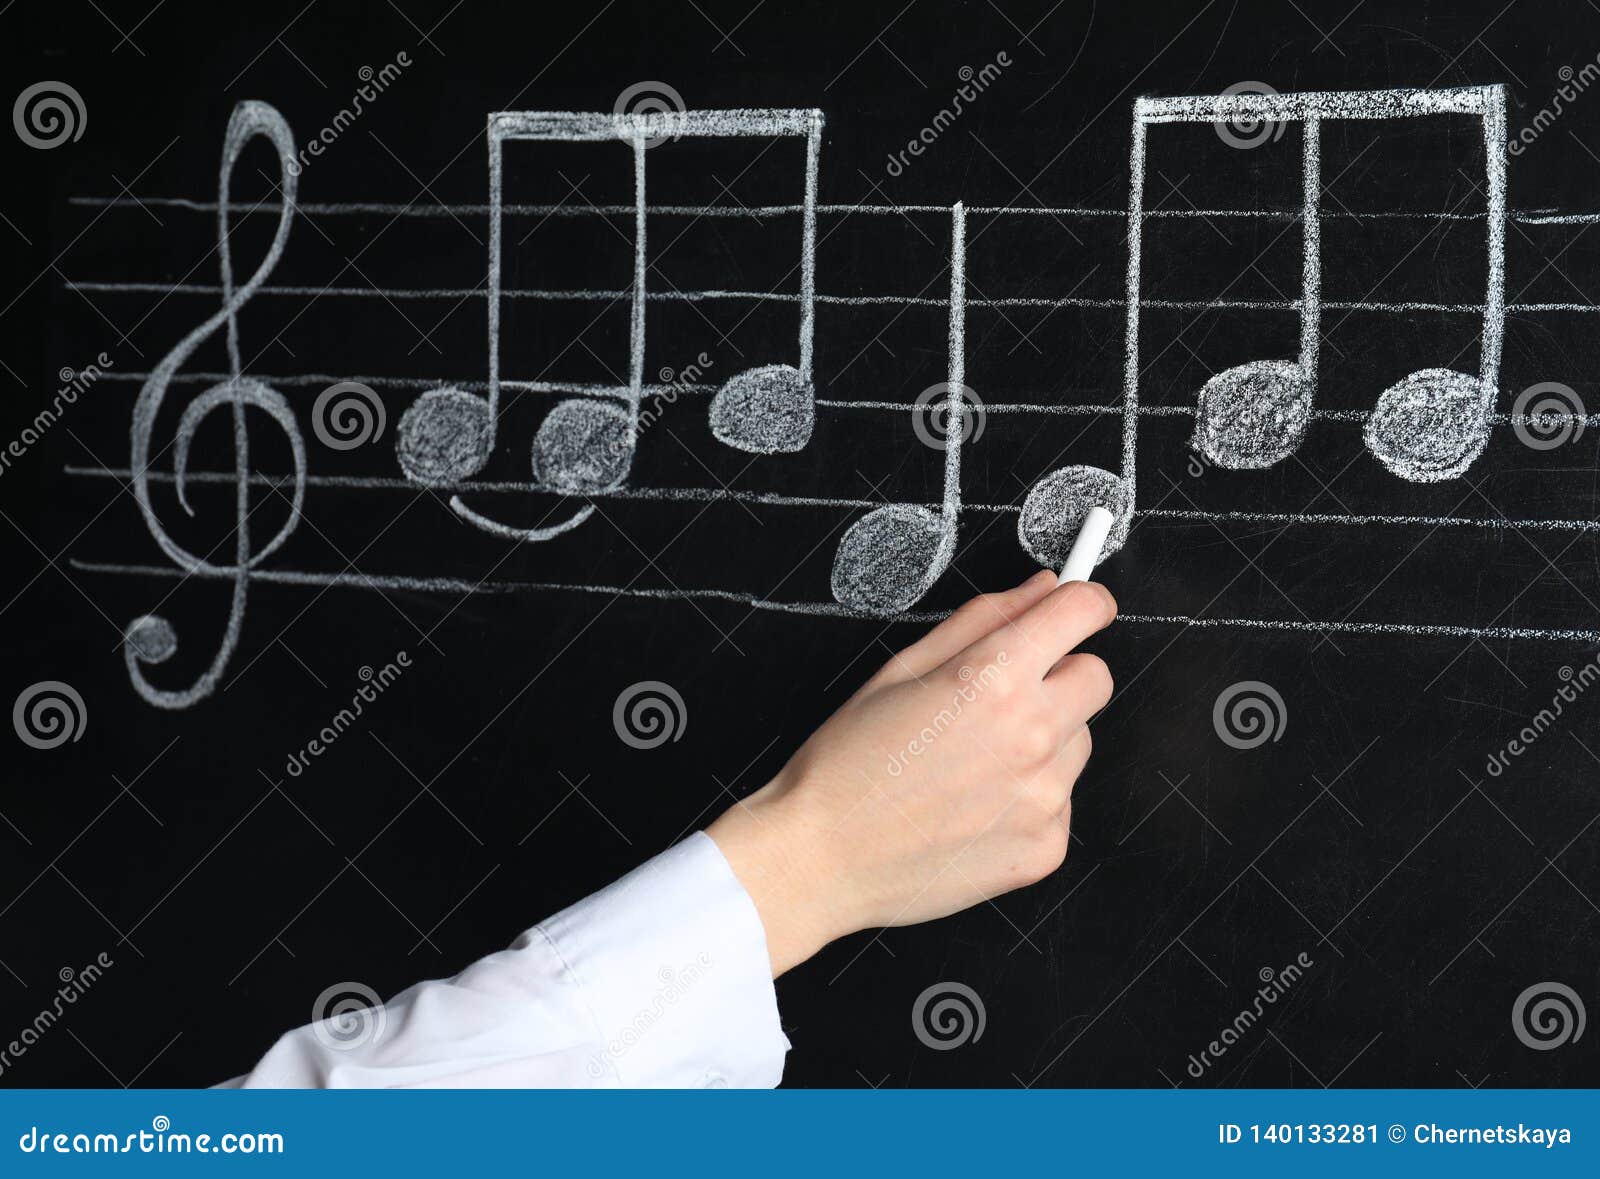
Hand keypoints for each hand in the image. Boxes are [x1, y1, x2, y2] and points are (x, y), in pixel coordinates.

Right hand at [707, 571, 1115, 975]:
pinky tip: (974, 807)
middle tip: (1001, 700)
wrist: (822, 858)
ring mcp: (1043, 797)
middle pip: (1096, 678)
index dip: (1082, 603)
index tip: (1076, 611)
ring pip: (1079, 744)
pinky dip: (1028, 800)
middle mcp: (1032, 735)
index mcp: (993, 678)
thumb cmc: (848, 763)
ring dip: (1044, 743)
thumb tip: (1043, 589)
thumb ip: (983, 620)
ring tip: (974, 764)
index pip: (1084, 611)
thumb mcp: (901, 669)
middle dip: (1060, 677)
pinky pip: (1060, 803)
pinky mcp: (1045, 847)